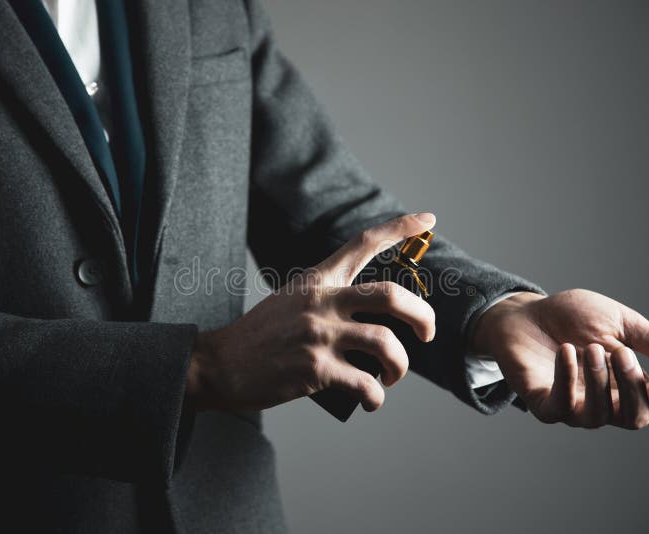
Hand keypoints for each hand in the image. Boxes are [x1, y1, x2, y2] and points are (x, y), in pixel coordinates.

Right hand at [186, 213, 436, 411]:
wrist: (220, 364)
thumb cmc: (260, 336)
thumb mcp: (291, 299)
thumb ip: (328, 297)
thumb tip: (372, 317)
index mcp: (317, 280)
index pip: (364, 243)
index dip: (401, 228)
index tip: (428, 220)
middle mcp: (322, 302)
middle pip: (392, 297)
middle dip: (423, 317)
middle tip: (426, 334)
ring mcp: (320, 335)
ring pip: (386, 344)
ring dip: (401, 366)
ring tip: (393, 376)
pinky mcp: (316, 369)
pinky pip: (366, 384)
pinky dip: (377, 397)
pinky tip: (372, 402)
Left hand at [472, 289, 648, 428]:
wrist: (526, 310)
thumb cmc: (572, 318)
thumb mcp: (621, 323)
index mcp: (625, 386)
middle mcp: (601, 403)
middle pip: (633, 418)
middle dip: (631, 386)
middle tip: (620, 353)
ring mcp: (571, 407)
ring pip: (598, 416)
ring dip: (598, 381)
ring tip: (591, 347)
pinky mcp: (542, 404)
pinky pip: (561, 408)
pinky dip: (567, 380)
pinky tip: (567, 351)